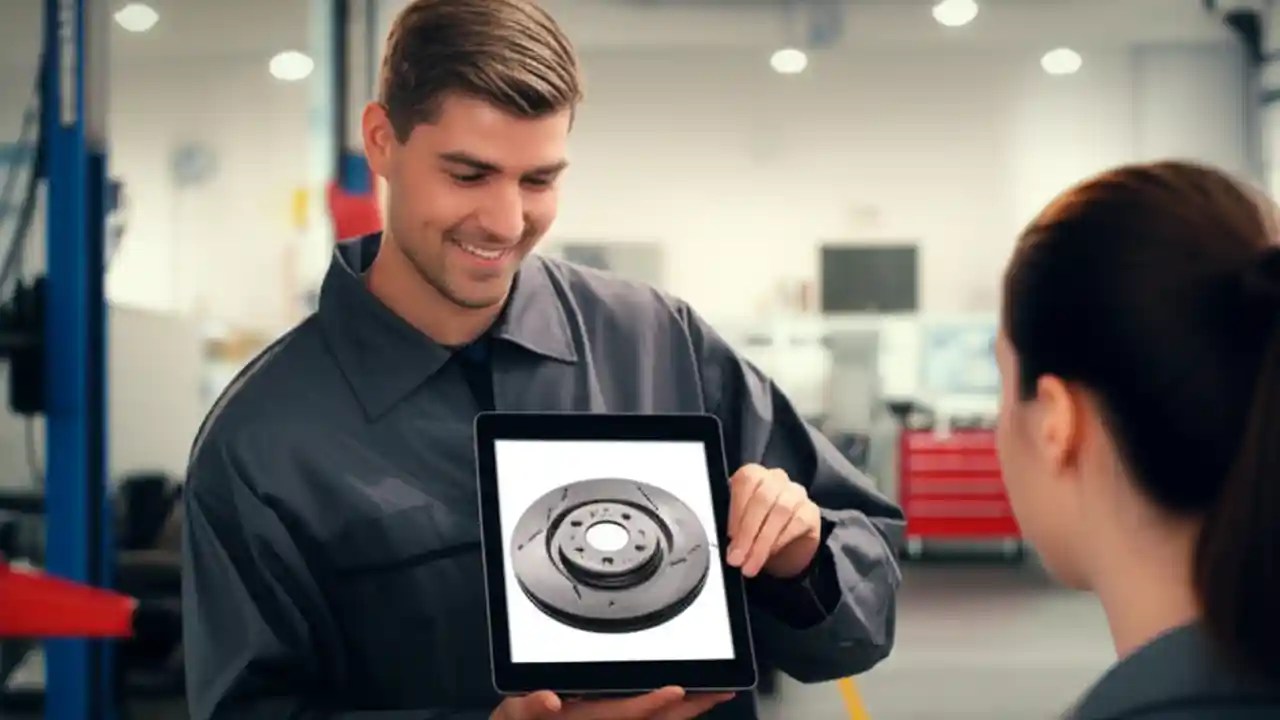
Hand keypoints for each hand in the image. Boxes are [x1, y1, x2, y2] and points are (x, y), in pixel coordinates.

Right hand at [491, 686, 733, 719]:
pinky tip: (689, 701)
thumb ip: (527, 708)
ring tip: (716, 693)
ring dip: (688, 711)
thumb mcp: (512, 716)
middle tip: (721, 690)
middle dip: (690, 708)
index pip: (624, 714)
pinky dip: (671, 712)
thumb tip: (549, 699)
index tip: (677, 689)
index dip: (651, 704)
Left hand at [726, 464, 821, 578]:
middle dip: (747, 531)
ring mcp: (796, 493)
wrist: (784, 551)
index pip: (745, 481)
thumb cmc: (757, 532)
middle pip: (762, 498)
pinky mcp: (811, 511)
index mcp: (753, 475)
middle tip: (737, 557)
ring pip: (780, 511)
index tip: (729, 537)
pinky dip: (780, 541)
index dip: (736, 510)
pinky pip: (798, 522)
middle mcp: (776, 479)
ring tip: (751, 564)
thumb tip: (730, 544)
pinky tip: (770, 554)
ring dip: (763, 542)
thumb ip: (733, 529)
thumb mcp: (738, 528)